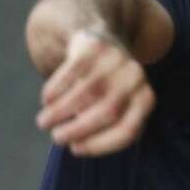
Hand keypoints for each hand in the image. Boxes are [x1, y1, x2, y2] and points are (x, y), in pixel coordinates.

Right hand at [35, 28, 155, 157]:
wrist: (106, 40)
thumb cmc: (108, 88)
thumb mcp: (119, 108)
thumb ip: (106, 129)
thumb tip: (76, 144)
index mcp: (145, 100)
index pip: (127, 131)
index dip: (99, 145)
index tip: (75, 149)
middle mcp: (135, 80)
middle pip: (107, 113)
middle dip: (77, 130)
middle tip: (57, 138)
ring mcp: (115, 62)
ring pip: (84, 94)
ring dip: (59, 112)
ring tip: (44, 122)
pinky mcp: (94, 49)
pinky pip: (70, 75)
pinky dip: (55, 91)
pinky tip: (47, 101)